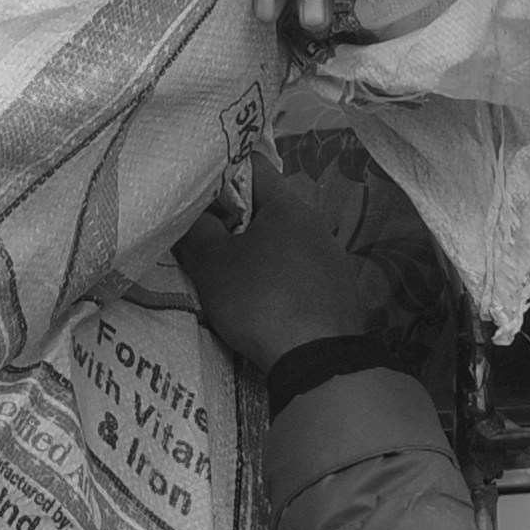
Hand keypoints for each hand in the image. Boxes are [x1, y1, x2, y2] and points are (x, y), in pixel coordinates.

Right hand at [177, 155, 389, 378]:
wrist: (318, 362)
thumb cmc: (262, 300)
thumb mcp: (214, 265)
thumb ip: (197, 231)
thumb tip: (192, 212)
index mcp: (289, 207)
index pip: (253, 168)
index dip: (220, 173)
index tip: (194, 191)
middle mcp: (316, 226)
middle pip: (266, 209)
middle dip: (233, 220)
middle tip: (201, 237)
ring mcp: (332, 262)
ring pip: (282, 244)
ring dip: (255, 254)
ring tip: (227, 275)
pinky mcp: (337, 295)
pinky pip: (298, 275)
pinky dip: (276, 281)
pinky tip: (261, 303)